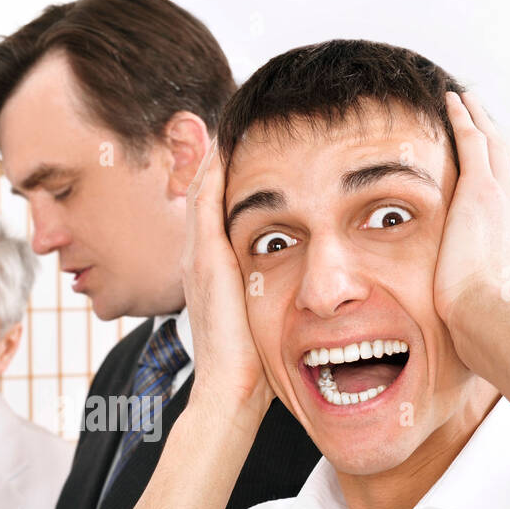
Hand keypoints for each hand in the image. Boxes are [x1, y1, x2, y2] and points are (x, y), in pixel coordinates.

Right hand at [182, 142, 273, 413]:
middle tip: (238, 119)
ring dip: (218, 153)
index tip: (255, 149)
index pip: (216, 209)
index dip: (231, 177)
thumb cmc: (256, 364)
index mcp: (211, 270)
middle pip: (203, 190)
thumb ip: (276, 293)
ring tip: (233, 119)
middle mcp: (198, 257)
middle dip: (220, 156)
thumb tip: (313, 287)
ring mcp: (197, 256)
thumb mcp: (266, 316)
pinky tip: (229, 141)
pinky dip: (215, 168)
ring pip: (202, 188)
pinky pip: (206, 199)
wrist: (231, 390)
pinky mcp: (205, 258)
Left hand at [433, 90, 509, 337]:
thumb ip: (494, 306)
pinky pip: (472, 141)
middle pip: (509, 162)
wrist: (495, 322)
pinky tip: (453, 100)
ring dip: (480, 119)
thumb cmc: (494, 328)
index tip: (496, 164)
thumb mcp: (500, 312)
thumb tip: (487, 326)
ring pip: (493, 144)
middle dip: (496, 137)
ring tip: (466, 100)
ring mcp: (503, 199)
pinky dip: (464, 118)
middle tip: (484, 117)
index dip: (505, 174)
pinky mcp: (479, 192)